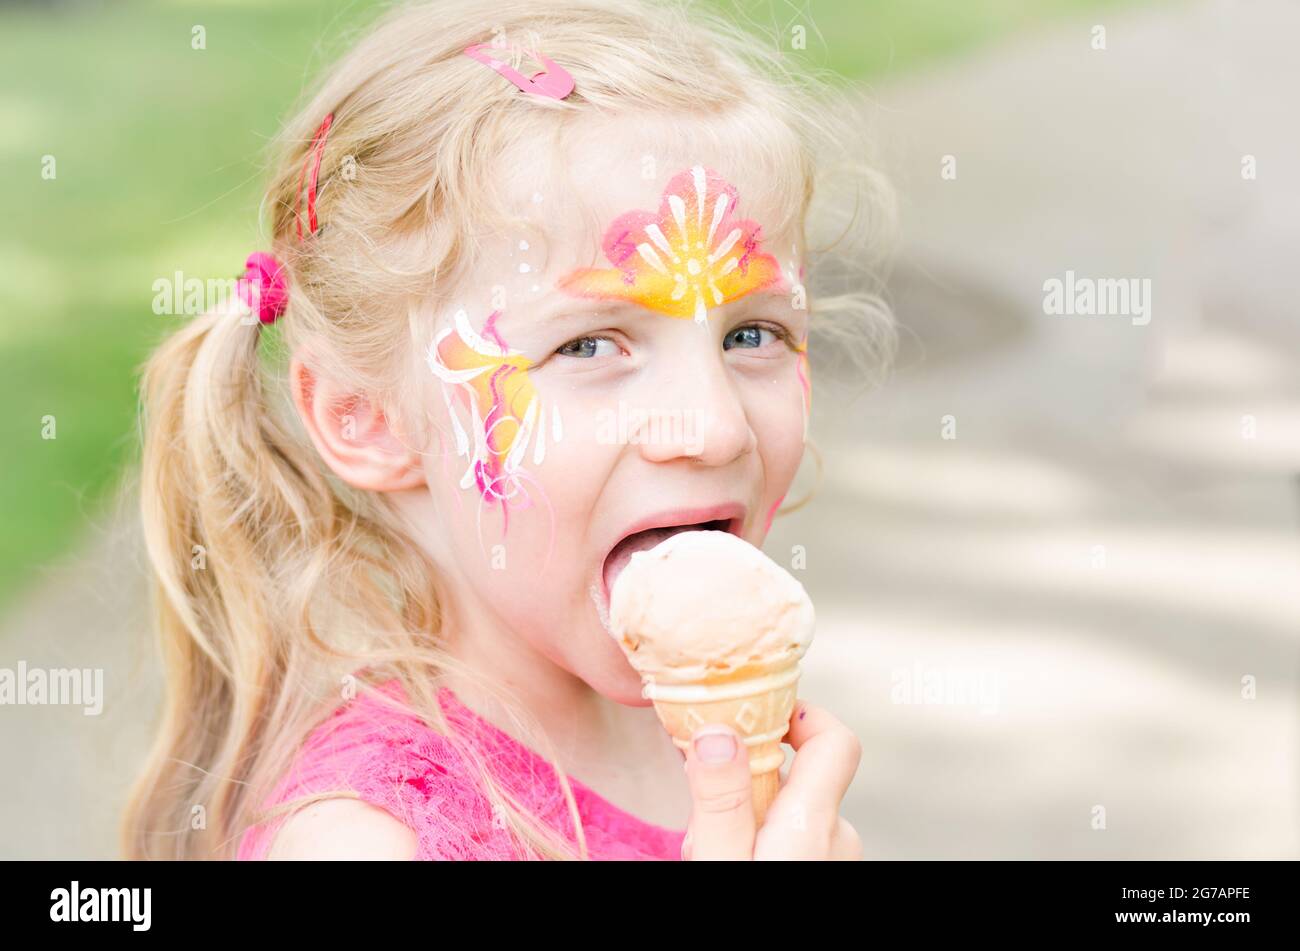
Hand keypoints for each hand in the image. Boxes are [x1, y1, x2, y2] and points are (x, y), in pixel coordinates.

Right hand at [680, 700, 862, 859]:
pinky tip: (728, 858)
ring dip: (748, 815)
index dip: (800, 714)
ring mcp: (831, 857)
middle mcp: (835, 836)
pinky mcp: (819, 869)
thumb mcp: (721, 859)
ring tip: (709, 848)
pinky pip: (792, 839)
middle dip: (746, 780)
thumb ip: (721, 800)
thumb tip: (717, 732)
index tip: (757, 713)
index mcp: (813, 821)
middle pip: (795, 776)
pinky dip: (759, 841)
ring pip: (788, 810)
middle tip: (702, 811)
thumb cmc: (749, 928)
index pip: (834, 740)